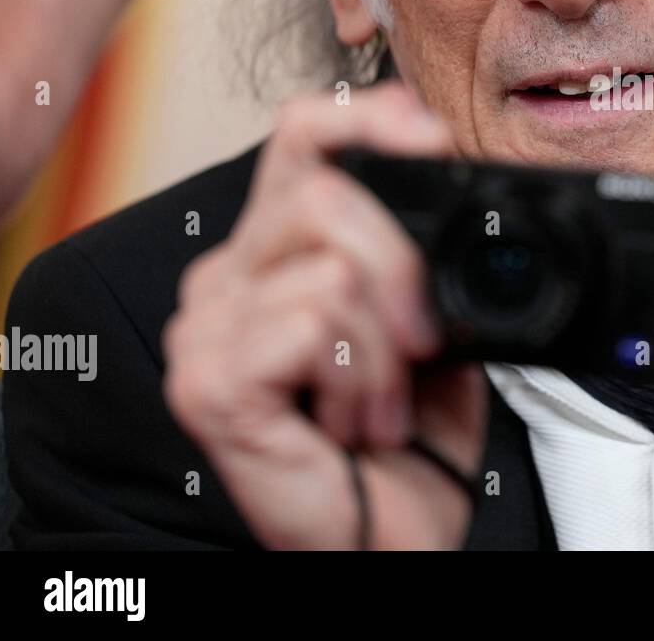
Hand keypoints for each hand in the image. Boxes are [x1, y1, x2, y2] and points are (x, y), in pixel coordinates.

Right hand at [162, 81, 486, 548]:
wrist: (392, 535)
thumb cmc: (409, 435)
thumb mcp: (431, 323)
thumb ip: (420, 251)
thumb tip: (444, 160)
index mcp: (277, 254)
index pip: (297, 139)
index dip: (362, 118)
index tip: (432, 138)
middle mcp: (228, 279)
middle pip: (319, 188)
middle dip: (402, 260)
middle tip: (428, 339)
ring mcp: (208, 329)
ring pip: (326, 262)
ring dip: (389, 346)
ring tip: (383, 404)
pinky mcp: (209, 381)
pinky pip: (312, 325)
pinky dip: (363, 377)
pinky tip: (352, 424)